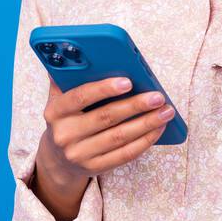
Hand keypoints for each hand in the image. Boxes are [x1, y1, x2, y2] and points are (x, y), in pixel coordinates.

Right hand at [37, 75, 174, 186]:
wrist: (57, 159)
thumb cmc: (65, 119)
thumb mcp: (58, 99)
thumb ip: (66, 77)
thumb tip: (78, 52)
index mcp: (55, 112)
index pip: (80, 97)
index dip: (104, 89)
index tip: (128, 81)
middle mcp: (65, 134)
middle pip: (105, 118)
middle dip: (135, 105)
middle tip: (158, 96)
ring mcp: (79, 154)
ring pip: (119, 137)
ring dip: (146, 123)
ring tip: (166, 111)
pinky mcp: (95, 168)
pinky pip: (125, 154)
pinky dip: (144, 141)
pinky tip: (158, 129)